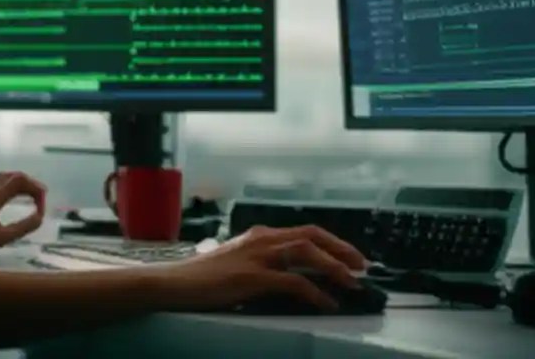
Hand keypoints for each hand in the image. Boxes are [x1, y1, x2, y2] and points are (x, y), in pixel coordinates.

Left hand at [0, 171, 47, 258]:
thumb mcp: (2, 238)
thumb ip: (22, 227)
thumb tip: (40, 217)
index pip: (19, 180)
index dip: (35, 188)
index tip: (41, 206)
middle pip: (15, 176)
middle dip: (32, 184)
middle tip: (42, 199)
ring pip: (8, 177)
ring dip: (24, 183)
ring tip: (35, 196)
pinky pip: (3, 183)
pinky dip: (16, 186)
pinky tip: (20, 197)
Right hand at [153, 225, 367, 311]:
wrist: (173, 284)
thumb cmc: (202, 278)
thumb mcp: (238, 263)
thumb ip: (263, 264)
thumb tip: (291, 278)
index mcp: (260, 235)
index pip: (305, 231)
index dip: (332, 242)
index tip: (350, 255)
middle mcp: (261, 239)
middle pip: (312, 235)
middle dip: (341, 248)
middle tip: (362, 266)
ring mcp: (256, 256)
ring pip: (306, 252)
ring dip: (334, 266)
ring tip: (351, 282)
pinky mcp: (251, 277)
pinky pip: (292, 282)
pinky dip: (314, 292)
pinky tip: (326, 302)